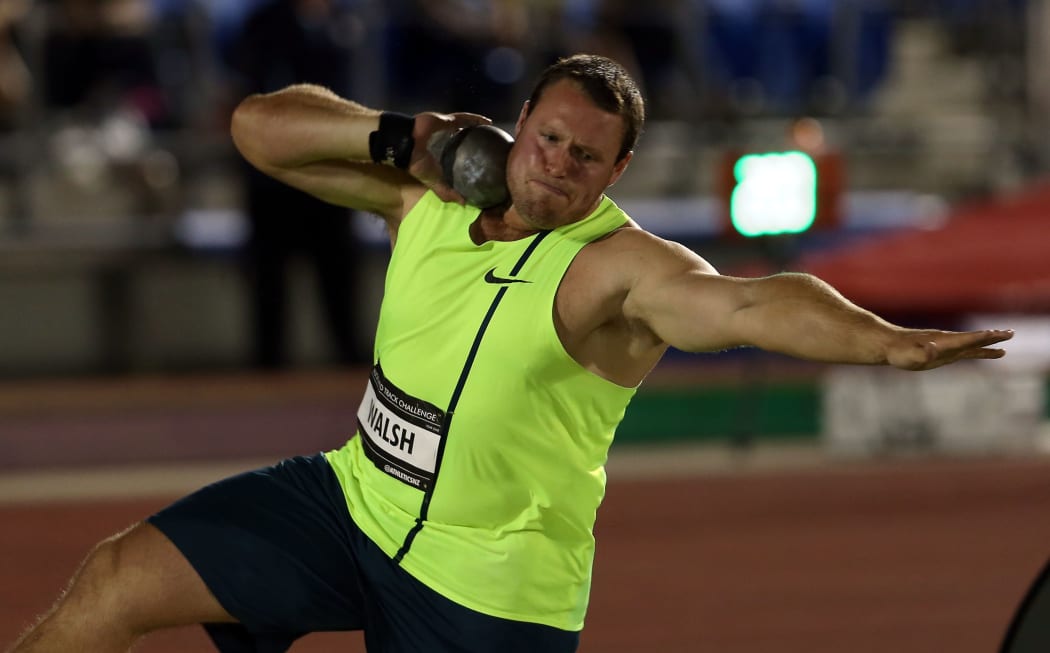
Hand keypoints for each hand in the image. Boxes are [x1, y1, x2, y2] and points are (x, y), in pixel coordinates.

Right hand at [410, 111, 491, 202]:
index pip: (457, 157)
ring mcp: (446, 129)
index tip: (482, 164)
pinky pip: (465, 118)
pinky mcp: (447, 119)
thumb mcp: (434, 181)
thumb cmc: (418, 163)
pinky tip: (489, 123)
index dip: (468, 160)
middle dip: (475, 142)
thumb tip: (464, 203)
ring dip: (478, 129)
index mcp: (441, 155)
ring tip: (492, 134)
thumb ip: (447, 191)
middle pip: (463, 140)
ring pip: (466, 127)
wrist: (407, 144)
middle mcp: (444, 141)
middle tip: (490, 147)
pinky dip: (476, 119)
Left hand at [886, 329, 1012, 370]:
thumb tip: (933, 348)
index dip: (982, 337)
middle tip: (1010, 333)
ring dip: (990, 342)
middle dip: (992, 337)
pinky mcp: (945, 353)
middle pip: (974, 338)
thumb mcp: (908, 355)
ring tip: (1007, 339)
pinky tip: (992, 352)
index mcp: (943, 341)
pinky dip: (981, 350)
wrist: (889, 346)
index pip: (966, 339)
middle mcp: (948, 341)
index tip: (997, 333)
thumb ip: (923, 353)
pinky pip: (967, 351)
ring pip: (973, 344)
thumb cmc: (898, 352)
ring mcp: (948, 346)